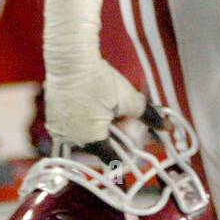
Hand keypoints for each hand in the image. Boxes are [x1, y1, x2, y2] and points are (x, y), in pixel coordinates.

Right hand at [44, 0, 152, 147]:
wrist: (71, 60)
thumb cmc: (100, 81)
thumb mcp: (128, 99)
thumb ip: (148, 116)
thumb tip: (167, 127)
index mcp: (92, 141)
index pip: (112, 159)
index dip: (125, 154)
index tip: (133, 148)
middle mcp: (73, 142)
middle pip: (99, 147)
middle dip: (114, 137)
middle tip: (123, 119)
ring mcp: (59, 132)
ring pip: (85, 138)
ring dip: (98, 129)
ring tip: (107, 110)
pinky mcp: (52, 120)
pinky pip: (71, 129)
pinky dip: (82, 123)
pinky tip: (91, 108)